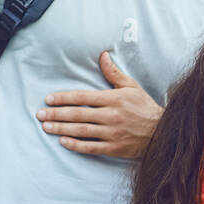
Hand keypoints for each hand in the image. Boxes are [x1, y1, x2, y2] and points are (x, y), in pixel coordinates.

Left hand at [35, 52, 162, 158]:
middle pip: (78, 114)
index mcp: (114, 99)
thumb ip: (114, 73)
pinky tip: (63, 142)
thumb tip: (102, 55)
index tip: (48, 99)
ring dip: (61, 129)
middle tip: (39, 115)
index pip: (83, 97)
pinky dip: (76, 145)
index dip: (64, 98)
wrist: (163, 132)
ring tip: (46, 127)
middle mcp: (111, 115)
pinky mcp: (115, 147)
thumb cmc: (145, 107)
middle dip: (56, 114)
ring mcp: (112, 133)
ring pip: (81, 130)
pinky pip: (91, 147)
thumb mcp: (131, 87)